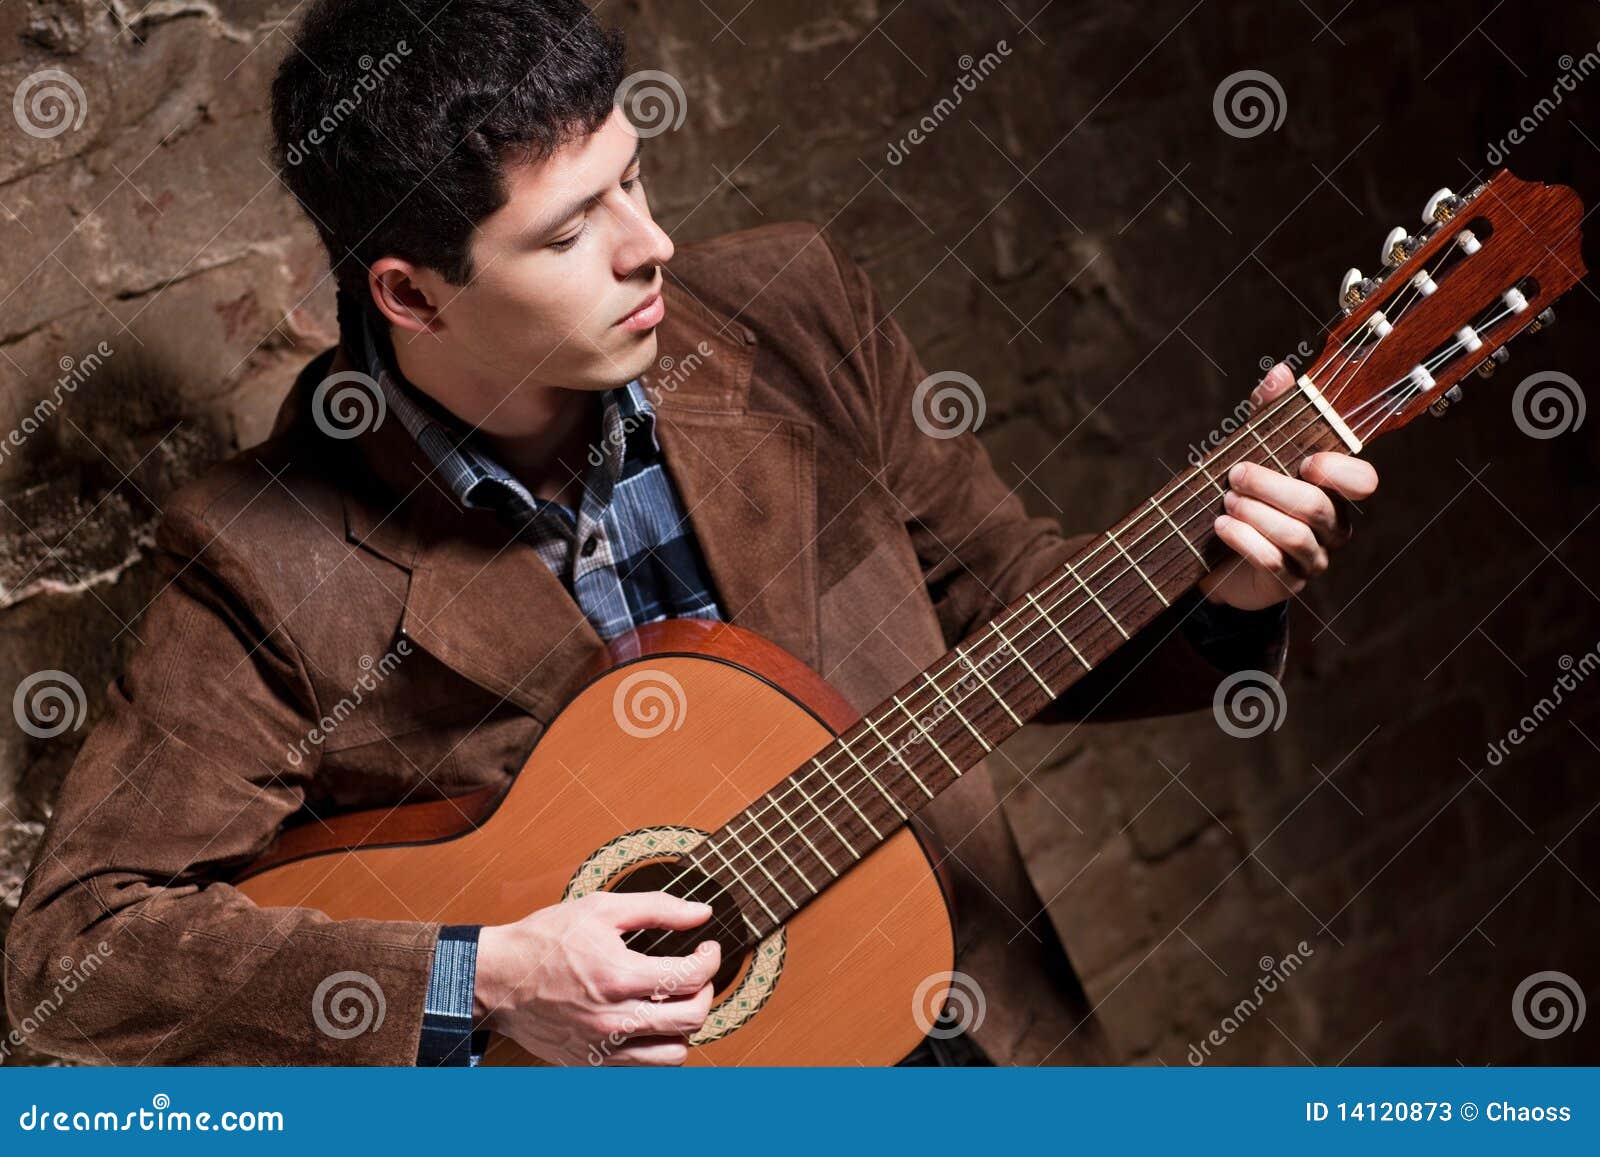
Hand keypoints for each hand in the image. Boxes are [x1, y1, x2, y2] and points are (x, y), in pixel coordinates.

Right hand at [474, 890, 720, 1065]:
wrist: (498, 978)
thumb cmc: (546, 939)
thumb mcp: (601, 908)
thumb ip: (658, 908)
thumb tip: (702, 912)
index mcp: (617, 976)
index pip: (689, 978)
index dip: (710, 960)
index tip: (707, 949)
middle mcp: (613, 1019)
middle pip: (691, 1019)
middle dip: (705, 991)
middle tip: (696, 973)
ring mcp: (603, 1047)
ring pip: (675, 1053)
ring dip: (685, 1025)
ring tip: (674, 1001)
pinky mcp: (592, 1062)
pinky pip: (646, 1067)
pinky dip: (659, 1046)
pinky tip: (651, 1020)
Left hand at [1197, 362, 1379, 611]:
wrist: (1218, 554)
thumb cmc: (1247, 495)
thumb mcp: (1255, 449)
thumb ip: (1270, 413)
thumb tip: (1281, 372)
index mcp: (1333, 489)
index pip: (1362, 480)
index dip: (1340, 471)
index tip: (1306, 461)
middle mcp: (1333, 524)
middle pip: (1317, 506)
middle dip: (1271, 487)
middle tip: (1235, 474)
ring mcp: (1314, 557)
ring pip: (1296, 535)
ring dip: (1255, 514)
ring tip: (1225, 503)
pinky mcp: (1288, 583)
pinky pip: (1274, 562)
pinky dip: (1245, 541)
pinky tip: (1222, 528)